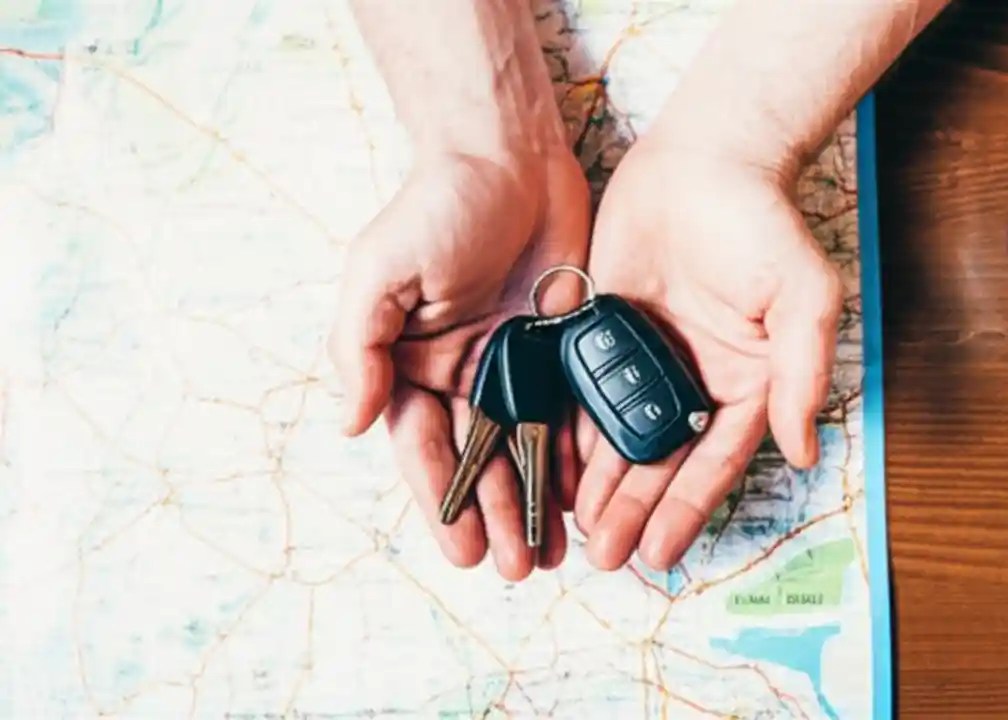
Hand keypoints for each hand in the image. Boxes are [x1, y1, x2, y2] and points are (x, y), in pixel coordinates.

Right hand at [328, 146, 589, 580]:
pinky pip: (569, 412)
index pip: (424, 449)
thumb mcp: (379, 270)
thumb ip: (360, 348)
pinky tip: (586, 499)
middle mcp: (462, 373)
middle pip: (479, 461)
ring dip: (535, 502)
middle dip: (496, 517)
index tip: (463, 551)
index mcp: (410, 364)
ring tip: (555, 554)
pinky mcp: (563, 347)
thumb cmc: (437, 205)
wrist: (510, 155)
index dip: (442, 502)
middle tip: (520, 569)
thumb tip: (351, 425)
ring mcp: (516, 363)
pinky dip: (574, 458)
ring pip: (525, 449)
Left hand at [574, 139, 843, 571]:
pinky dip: (571, 429)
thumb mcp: (802, 298)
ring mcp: (648, 357)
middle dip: (634, 510)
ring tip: (575, 528)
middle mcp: (695, 380)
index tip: (658, 551)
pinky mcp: (605, 328)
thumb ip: (801, 374)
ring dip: (600, 484)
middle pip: (662, 461)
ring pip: (619, 434)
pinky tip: (551, 466)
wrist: (706, 156)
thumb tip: (803, 450)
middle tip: (604, 555)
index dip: (687, 508)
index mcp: (746, 382)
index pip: (714, 461)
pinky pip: (584, 388)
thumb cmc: (762, 223)